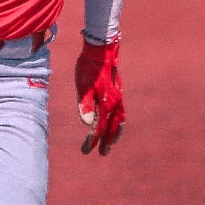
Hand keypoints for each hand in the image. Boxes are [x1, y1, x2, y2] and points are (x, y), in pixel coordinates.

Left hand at [75, 37, 124, 156]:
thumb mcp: (83, 87)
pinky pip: (121, 112)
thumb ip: (85, 105)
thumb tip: (87, 124)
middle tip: (102, 153)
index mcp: (105, 104)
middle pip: (111, 128)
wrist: (101, 50)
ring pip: (119, 121)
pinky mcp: (118, 92)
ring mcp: (118, 98)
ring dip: (115, 133)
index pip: (98, 128)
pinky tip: (114, 122)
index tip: (85, 150)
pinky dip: (119, 122)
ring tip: (111, 142)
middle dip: (106, 141)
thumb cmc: (89, 68)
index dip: (92, 141)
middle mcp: (115, 103)